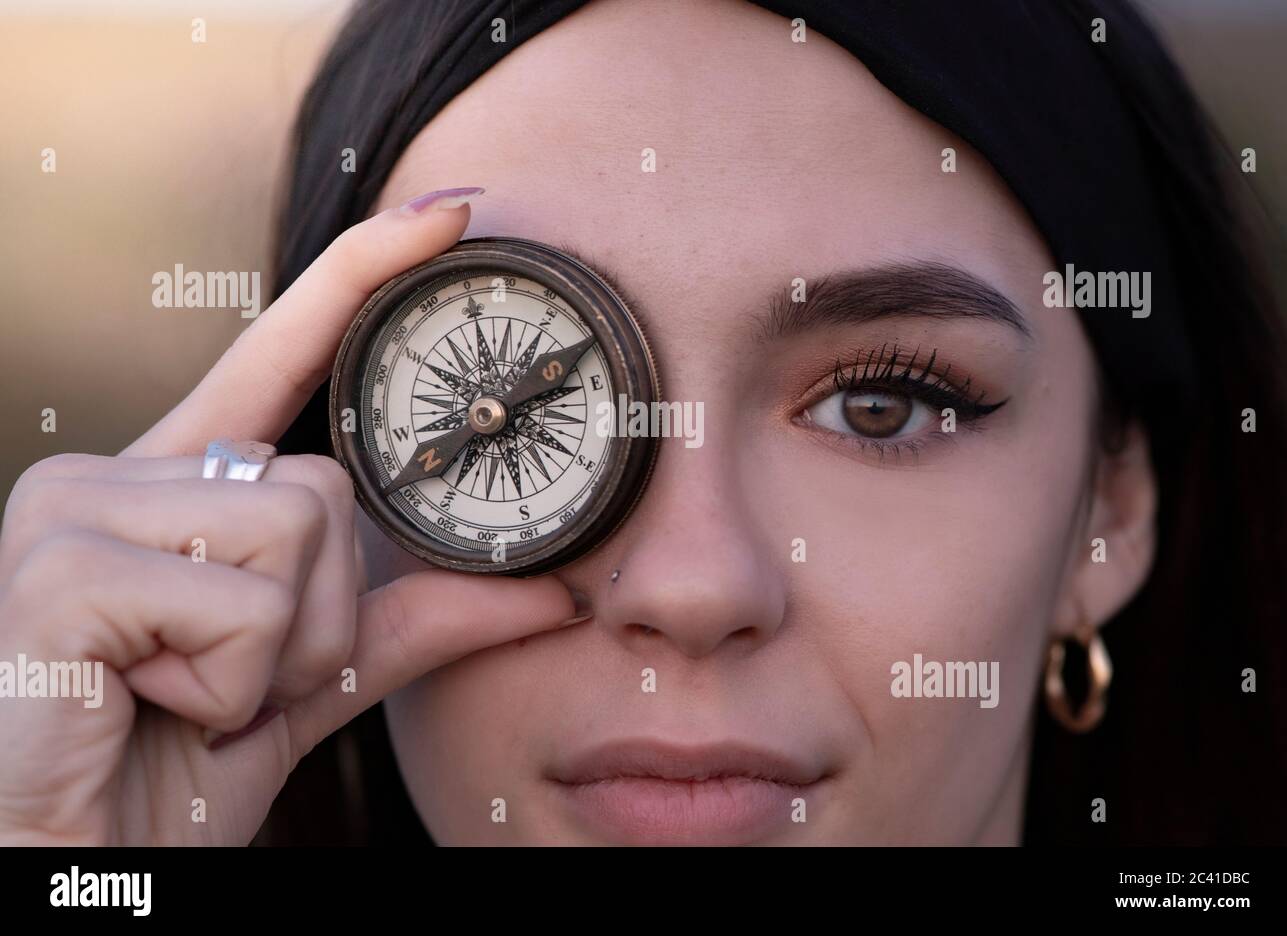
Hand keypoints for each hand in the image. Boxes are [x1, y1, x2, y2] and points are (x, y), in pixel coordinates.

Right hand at [0, 192, 583, 844]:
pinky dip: (232, 684)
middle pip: (321, 484)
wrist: (75, 868)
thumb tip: (548, 591)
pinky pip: (246, 602)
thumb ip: (411, 619)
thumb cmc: (170, 766)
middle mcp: (112, 471)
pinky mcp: (60, 567)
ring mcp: (73, 508)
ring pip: (296, 529)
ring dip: (279, 652)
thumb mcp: (311, 679)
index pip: (285, 349)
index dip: (366, 273)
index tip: (455, 210)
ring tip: (189, 696)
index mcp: (171, 484)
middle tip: (231, 682)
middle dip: (315, 613)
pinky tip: (148, 707)